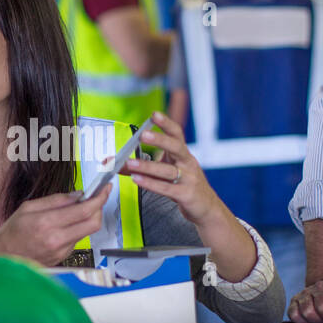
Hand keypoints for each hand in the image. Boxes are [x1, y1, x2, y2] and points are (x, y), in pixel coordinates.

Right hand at [0, 185, 111, 266]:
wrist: (3, 260)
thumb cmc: (11, 234)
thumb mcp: (27, 208)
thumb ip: (55, 200)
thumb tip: (77, 195)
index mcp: (47, 223)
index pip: (85, 209)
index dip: (99, 197)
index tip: (105, 188)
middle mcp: (57, 239)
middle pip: (94, 223)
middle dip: (99, 208)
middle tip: (96, 197)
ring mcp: (62, 251)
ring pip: (88, 231)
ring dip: (88, 218)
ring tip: (77, 209)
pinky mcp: (64, 257)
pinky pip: (78, 239)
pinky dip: (77, 228)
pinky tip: (66, 224)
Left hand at [121, 111, 224, 226]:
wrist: (206, 207)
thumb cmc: (185, 185)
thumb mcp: (168, 171)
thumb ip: (143, 166)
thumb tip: (116, 163)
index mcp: (183, 154)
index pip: (177, 134)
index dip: (166, 123)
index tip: (154, 115)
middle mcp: (187, 163)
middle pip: (175, 147)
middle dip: (160, 140)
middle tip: (143, 135)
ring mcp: (189, 179)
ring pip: (168, 170)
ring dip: (147, 166)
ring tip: (130, 163)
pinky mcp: (186, 194)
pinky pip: (167, 188)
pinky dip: (151, 184)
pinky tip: (138, 179)